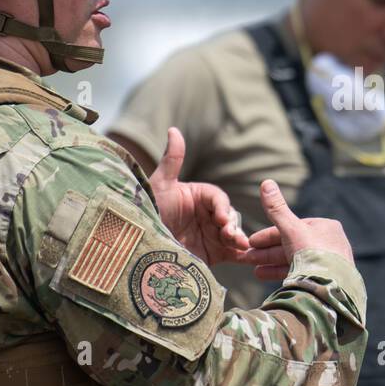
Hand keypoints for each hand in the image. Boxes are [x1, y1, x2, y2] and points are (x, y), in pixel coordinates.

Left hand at [148, 127, 248, 264]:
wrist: (138, 245)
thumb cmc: (149, 211)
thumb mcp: (160, 186)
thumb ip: (172, 159)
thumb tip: (174, 129)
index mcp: (198, 196)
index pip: (218, 199)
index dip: (222, 207)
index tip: (221, 219)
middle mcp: (207, 215)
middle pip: (229, 217)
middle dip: (232, 225)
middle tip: (229, 235)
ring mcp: (211, 235)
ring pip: (233, 234)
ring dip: (239, 238)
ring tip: (239, 246)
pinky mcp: (213, 254)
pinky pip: (233, 253)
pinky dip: (243, 254)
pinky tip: (246, 256)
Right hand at [237, 179, 353, 279]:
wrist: (330, 288)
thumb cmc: (312, 253)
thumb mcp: (291, 229)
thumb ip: (276, 209)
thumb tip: (266, 182)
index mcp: (326, 227)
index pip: (292, 227)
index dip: (268, 234)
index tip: (251, 241)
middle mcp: (330, 243)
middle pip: (292, 245)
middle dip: (267, 252)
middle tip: (247, 256)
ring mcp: (329, 264)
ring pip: (295, 260)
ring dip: (272, 263)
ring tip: (253, 269)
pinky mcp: (326, 280)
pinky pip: (301, 273)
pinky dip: (283, 274)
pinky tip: (266, 277)